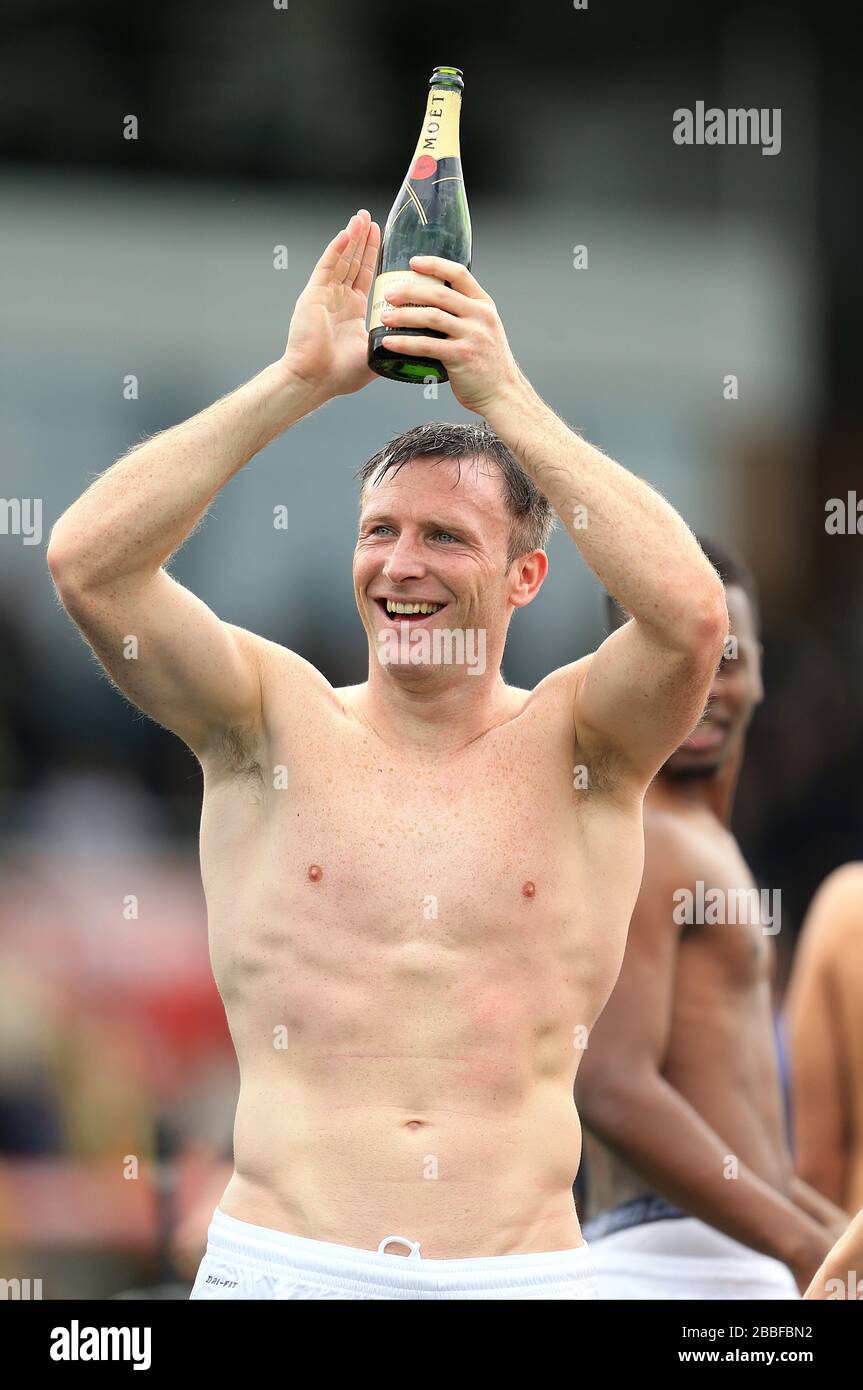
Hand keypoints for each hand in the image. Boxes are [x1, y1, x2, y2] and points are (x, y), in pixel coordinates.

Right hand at [281, 210, 380, 397]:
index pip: (366, 275)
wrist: (316, 380)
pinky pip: (326, 267)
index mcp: (352, 310)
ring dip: (352, 237)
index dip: (373, 255)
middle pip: (353, 262)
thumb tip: (418, 339)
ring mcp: (325, 295)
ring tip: (361, 217)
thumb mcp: (375, 352)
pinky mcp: (313, 295)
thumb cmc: (340, 374)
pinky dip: (336, 249)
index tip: (381, 236)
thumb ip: (393, 340)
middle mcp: (338, 299)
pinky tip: (346, 234)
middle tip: (371, 218)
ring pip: (341, 259)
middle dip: (363, 240)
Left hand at [379, 255, 524, 414]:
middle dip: (410, 291)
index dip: (434, 265)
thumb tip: (432, 305)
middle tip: (389, 294)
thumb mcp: (484, 329)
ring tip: (385, 318)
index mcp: (484, 305)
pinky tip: (389, 343)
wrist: (503, 393)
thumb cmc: (488, 364)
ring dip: (404, 316)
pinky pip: (427, 346)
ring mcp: (472, 336)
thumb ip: (464, 315)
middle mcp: (480, 316)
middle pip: (439, 294)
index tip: (413, 262)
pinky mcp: (462, 356)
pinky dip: (405, 343)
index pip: (459, 274)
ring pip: (431, 317)